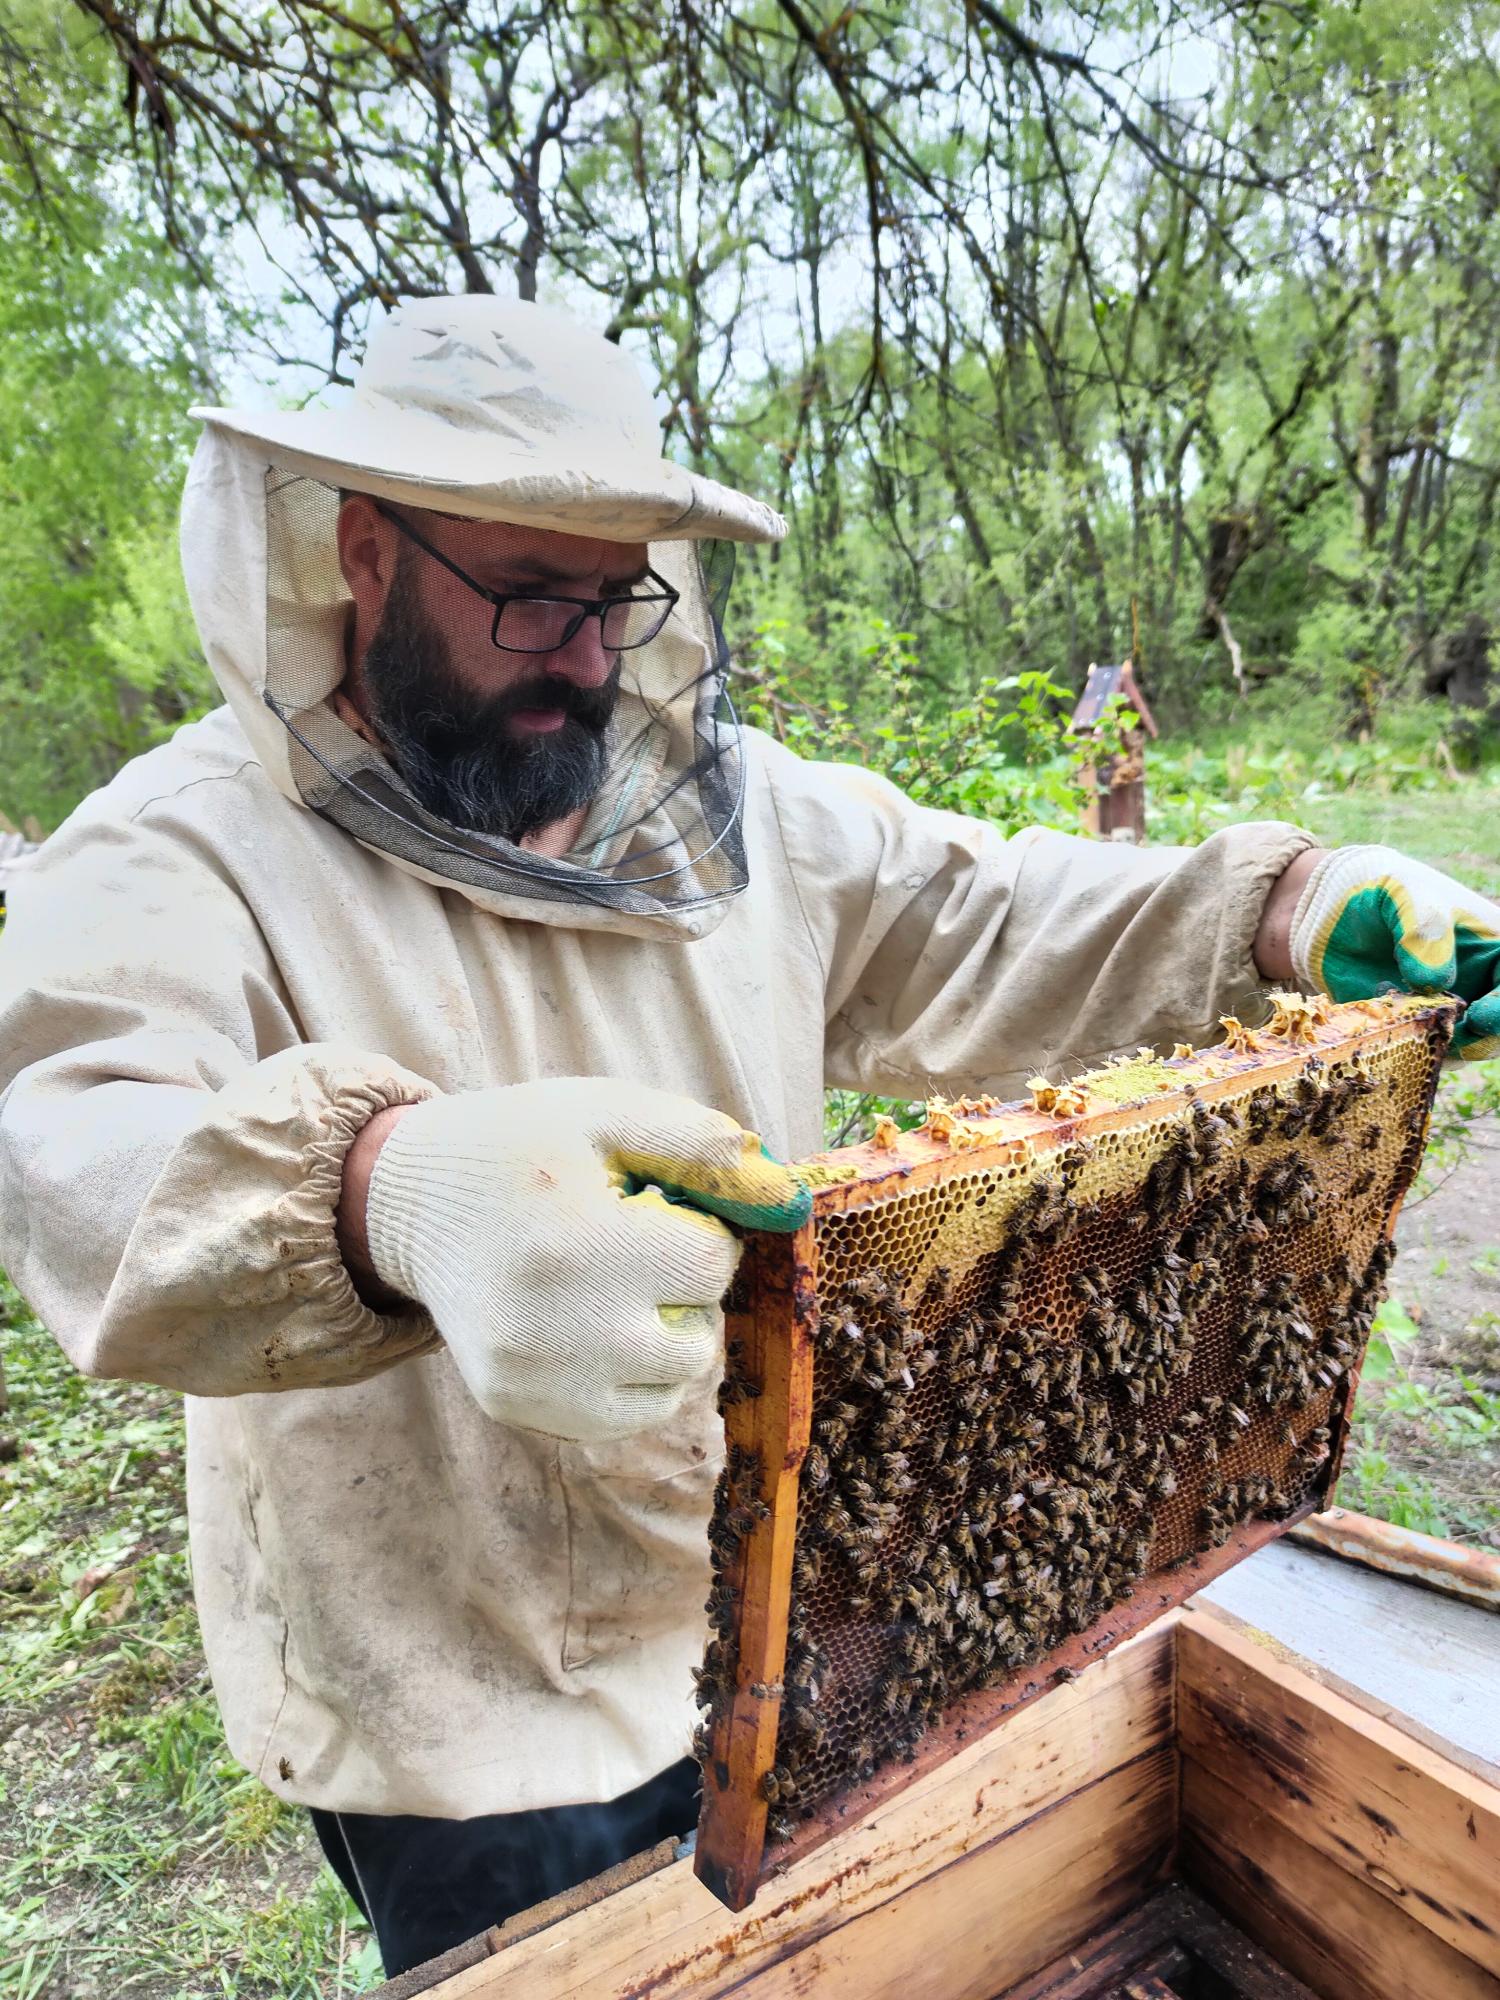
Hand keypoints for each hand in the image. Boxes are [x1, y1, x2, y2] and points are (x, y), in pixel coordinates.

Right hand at [359, 1078, 809, 1439]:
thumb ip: (704, 1146)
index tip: (658, 1210)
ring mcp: (531, 1378)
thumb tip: (788, 1201)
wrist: (411, 1196)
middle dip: (686, 1291)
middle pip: (698, 1338)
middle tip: (633, 1249)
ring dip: (667, 1340)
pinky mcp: (512, 1405)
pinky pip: (621, 1418)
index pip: (710, 1265)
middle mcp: (554, 1328)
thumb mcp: (608, 1113)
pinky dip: (628, 1378)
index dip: (701, 1231)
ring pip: (669, 1389)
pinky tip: (590, 1325)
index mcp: (581, 1243)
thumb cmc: (525, 1146)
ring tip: (615, 1288)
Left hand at [1290, 845, 1499, 1058]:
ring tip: (1405, 1024)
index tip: (1481, 1015)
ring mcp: (1444, 1011)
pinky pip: (1417, 1052)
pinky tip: (1383, 1024)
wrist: (1333, 909)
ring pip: (1459, 1048)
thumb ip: (1422, 931)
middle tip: (1447, 1035)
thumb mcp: (1404, 896)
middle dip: (1478, 1040)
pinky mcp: (1410, 1027)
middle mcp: (1477, 985)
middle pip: (1495, 1030)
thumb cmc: (1383, 891)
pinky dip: (1404, 1048)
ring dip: (1437, 1045)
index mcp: (1494, 949)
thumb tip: (1432, 981)